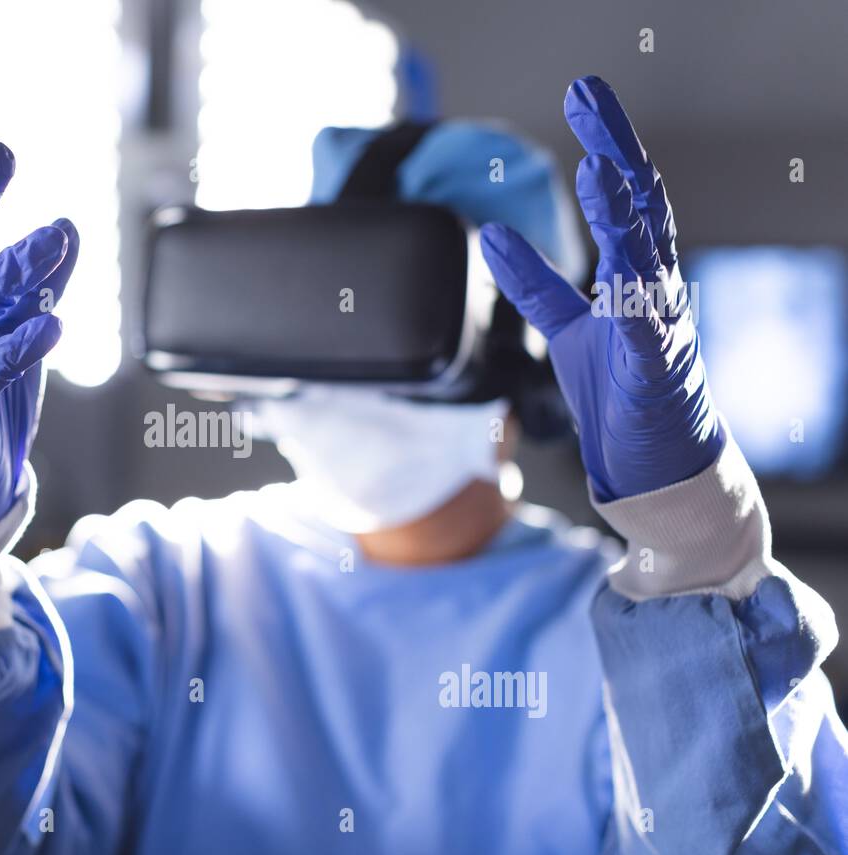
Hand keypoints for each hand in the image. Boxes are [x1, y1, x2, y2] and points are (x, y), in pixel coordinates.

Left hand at [479, 75, 723, 501]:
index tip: (581, 96)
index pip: (627, 195)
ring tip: (600, 170)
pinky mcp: (655, 376)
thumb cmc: (619, 389)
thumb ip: (534, 283)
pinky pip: (646, 337)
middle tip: (591, 99)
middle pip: (642, 206)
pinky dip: (634, 308)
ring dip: (624, 217)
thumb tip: (489, 236)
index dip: (606, 143)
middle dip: (617, 151)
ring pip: (647, 261)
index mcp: (638, 274)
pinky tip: (620, 281)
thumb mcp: (566, 328)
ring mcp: (661, 329)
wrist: (657, 462)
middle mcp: (656, 289)